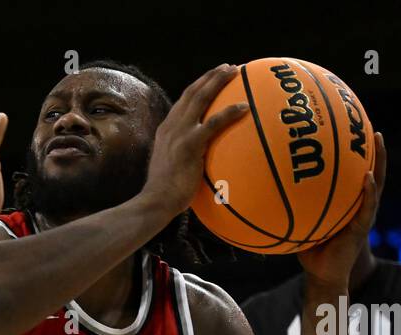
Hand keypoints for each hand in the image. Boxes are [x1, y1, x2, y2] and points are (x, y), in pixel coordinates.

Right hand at [141, 64, 248, 217]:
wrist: (156, 201)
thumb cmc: (165, 194)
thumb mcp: (171, 168)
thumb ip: (181, 157)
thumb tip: (197, 161)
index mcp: (166, 130)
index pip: (183, 101)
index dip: (199, 86)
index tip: (212, 78)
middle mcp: (171, 126)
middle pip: (192, 92)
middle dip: (210, 76)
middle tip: (228, 67)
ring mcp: (179, 133)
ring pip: (201, 98)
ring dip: (218, 81)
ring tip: (236, 71)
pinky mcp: (190, 144)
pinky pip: (214, 122)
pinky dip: (229, 112)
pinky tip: (244, 107)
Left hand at [297, 132, 386, 287]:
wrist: (322, 275)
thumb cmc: (309, 249)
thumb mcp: (301, 222)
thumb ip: (293, 205)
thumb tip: (267, 187)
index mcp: (348, 203)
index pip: (354, 174)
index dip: (357, 155)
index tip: (354, 132)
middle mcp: (359, 206)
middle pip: (371, 172)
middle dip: (374, 150)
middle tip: (372, 128)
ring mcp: (363, 215)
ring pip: (376, 183)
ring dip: (379, 161)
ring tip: (378, 140)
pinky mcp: (361, 228)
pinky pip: (367, 206)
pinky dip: (369, 191)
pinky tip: (367, 177)